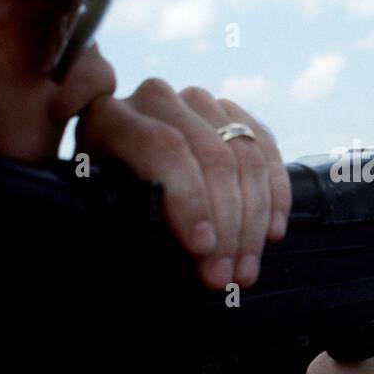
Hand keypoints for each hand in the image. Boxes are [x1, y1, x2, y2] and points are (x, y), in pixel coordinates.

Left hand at [76, 79, 291, 289]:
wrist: (120, 183)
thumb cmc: (104, 208)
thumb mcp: (99, 216)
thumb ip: (132, 224)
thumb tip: (188, 250)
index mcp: (109, 118)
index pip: (163, 148)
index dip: (189, 199)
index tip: (202, 247)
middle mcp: (155, 100)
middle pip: (211, 153)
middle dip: (227, 222)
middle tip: (226, 273)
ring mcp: (196, 103)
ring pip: (244, 153)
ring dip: (253, 218)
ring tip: (244, 267)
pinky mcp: (229, 113)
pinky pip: (265, 148)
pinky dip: (274, 194)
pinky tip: (271, 231)